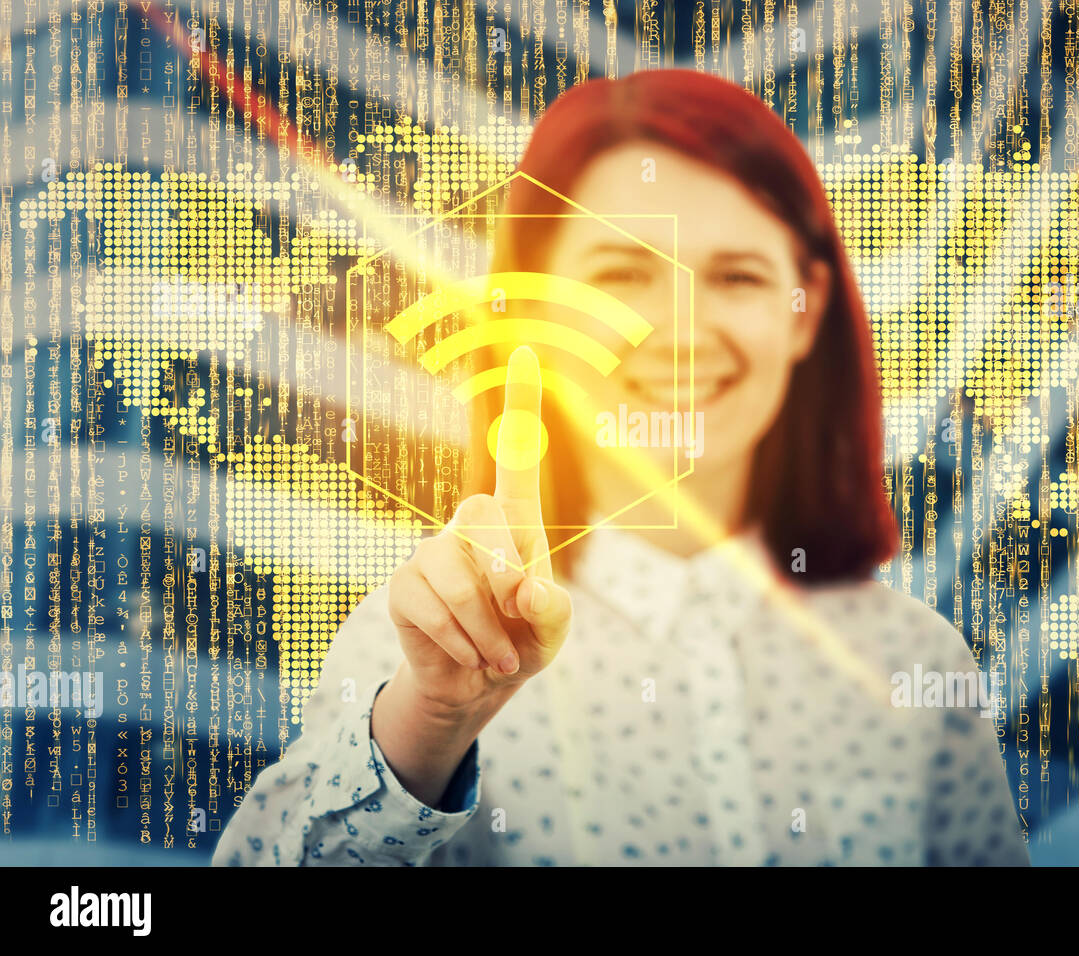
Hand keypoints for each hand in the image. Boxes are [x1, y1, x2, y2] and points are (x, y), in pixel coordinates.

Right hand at [371, 346, 572, 805]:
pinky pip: (430, 608)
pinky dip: (459, 643)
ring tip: (498, 656)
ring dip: (484, 630)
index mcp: (516, 525)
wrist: (477, 687)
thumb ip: (552, 610)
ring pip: (455, 576)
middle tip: (516, 619)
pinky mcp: (404, 587)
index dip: (520, 406)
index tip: (523, 349)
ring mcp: (432, 553)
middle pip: (480, 514)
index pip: (517, 456)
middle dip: (502, 574)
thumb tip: (522, 588)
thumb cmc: (523, 644)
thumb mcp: (553, 631)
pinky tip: (467, 656)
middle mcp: (471, 528)